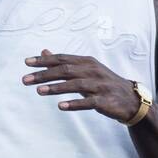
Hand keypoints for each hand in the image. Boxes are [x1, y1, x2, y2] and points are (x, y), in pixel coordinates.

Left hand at [22, 49, 139, 122]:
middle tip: (26, 79)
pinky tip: (60, 106)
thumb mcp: (85, 71)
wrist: (131, 100)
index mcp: (87, 62)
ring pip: (75, 84)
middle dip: (44, 74)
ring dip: (56, 87)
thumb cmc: (104, 84)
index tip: (26, 63)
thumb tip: (44, 52)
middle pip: (65, 70)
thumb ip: (64, 62)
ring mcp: (100, 85)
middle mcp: (93, 71)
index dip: (44, 60)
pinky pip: (88, 102)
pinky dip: (74, 104)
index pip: (62, 59)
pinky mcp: (105, 101)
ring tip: (38, 91)